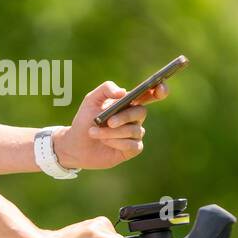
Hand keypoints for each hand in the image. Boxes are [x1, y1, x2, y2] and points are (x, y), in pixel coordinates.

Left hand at [53, 80, 170, 170]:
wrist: (76, 144)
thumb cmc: (85, 120)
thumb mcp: (91, 100)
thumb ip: (106, 89)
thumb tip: (123, 92)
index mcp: (128, 103)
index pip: (150, 94)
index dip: (160, 90)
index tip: (160, 87)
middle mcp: (134, 117)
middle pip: (141, 112)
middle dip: (124, 117)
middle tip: (108, 121)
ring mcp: (134, 134)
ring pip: (134, 130)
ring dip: (112, 132)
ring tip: (94, 132)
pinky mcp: (132, 149)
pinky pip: (133, 145)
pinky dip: (117, 143)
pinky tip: (105, 143)